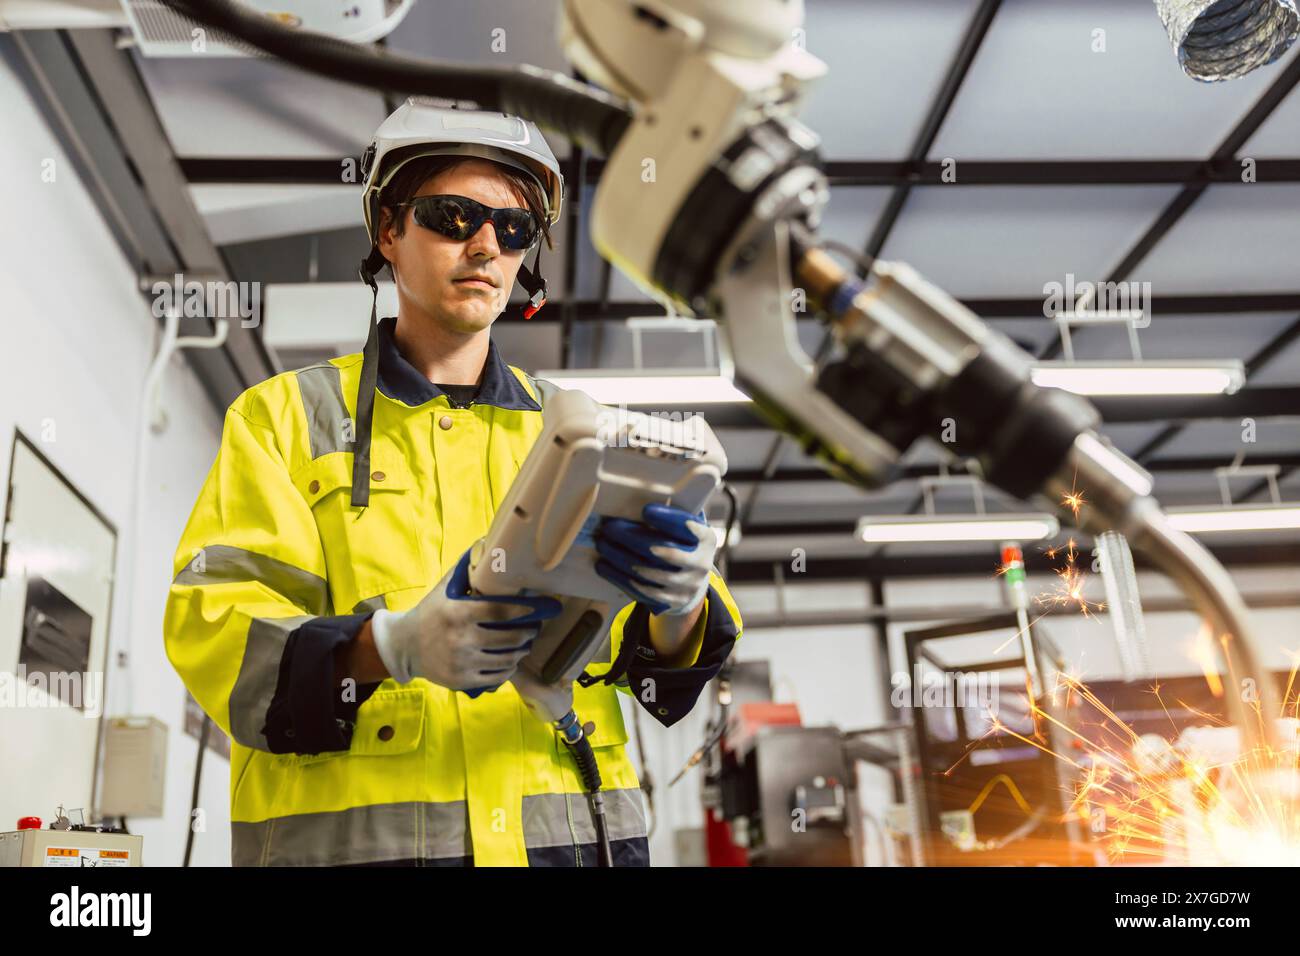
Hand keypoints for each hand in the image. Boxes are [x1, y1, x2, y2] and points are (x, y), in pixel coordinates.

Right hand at [370, 545, 560, 693]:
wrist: (404, 646)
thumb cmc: (431, 612)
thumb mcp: (444, 589)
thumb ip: (466, 570)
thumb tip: (488, 543)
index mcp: (458, 613)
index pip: (500, 612)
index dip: (525, 610)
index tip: (539, 607)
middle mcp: (460, 639)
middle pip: (509, 638)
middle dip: (528, 632)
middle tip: (534, 627)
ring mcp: (461, 662)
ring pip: (506, 660)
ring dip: (521, 651)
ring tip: (525, 644)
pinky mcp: (461, 680)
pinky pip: (496, 677)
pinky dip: (508, 670)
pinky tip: (511, 661)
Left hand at [594, 503, 716, 615]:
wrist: (693, 584)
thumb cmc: (684, 545)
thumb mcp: (689, 528)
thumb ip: (676, 514)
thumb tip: (646, 493)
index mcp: (706, 539)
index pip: (688, 528)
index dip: (667, 519)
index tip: (645, 510)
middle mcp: (700, 563)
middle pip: (663, 550)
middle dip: (632, 538)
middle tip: (609, 528)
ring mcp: (687, 584)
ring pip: (650, 572)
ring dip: (621, 558)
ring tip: (602, 545)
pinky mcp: (672, 600)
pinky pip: (643, 590)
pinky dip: (621, 578)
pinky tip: (605, 566)